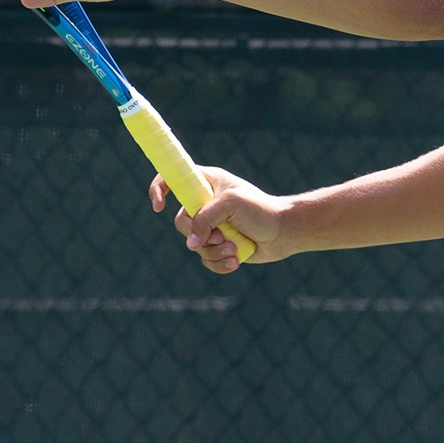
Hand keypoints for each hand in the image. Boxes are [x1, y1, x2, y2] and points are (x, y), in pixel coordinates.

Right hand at [150, 167, 287, 274]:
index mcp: (206, 182)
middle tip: (222, 236)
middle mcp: (205, 204)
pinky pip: (206, 259)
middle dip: (200, 235)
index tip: (159, 206)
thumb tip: (191, 243)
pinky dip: (219, 263)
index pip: (172, 178)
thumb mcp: (230, 205)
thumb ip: (204, 219)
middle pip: (181, 222)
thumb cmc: (261, 210)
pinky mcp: (219, 246)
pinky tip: (236, 261)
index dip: (159, 189)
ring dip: (214, 251)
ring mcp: (212, 226)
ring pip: (194, 245)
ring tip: (235, 250)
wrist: (284, 233)